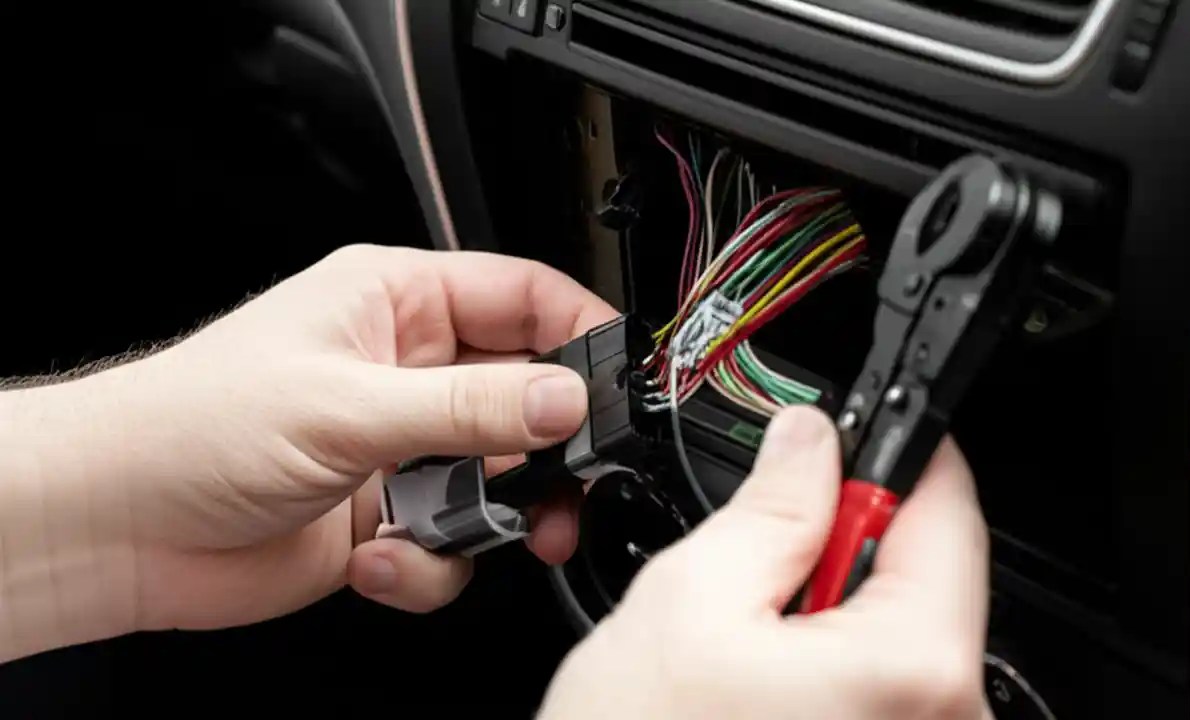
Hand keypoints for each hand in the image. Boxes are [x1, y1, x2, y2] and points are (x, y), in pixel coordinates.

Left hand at [0, 244, 616, 658]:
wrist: (116, 528)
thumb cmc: (193, 426)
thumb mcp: (348, 405)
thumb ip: (469, 408)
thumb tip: (566, 401)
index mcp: (399, 303)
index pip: (525, 297)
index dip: (582, 333)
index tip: (623, 384)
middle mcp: (408, 370)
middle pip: (528, 397)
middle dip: (549, 448)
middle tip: (568, 483)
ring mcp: (401, 446)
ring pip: (501, 479)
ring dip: (493, 517)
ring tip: (471, 534)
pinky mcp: (390, 515)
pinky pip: (456, 542)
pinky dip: (432, 562)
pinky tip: (379, 558)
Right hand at [538, 407, 990, 718]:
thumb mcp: (691, 601)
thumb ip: (771, 508)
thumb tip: (811, 439)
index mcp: (912, 668)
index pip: (950, 510)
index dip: (898, 450)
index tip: (854, 429)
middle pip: (928, 572)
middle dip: (850, 536)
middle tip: (766, 545)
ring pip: (899, 629)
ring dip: (832, 604)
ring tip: (750, 633)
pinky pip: (884, 683)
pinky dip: (832, 658)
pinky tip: (765, 678)